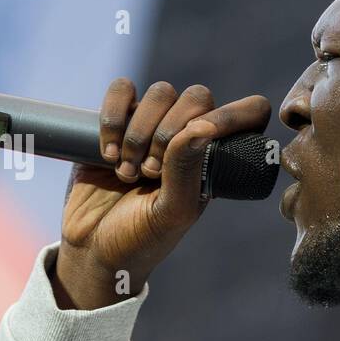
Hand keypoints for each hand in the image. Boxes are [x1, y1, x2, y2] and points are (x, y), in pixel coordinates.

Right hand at [51, 78, 270, 309]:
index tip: (206, 133)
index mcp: (216, 160)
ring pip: (162, 92)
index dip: (236, 114)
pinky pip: (121, 90)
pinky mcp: (118, 121)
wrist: (91, 249)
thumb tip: (200, 127)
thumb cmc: (140, 239)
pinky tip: (108, 152)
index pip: (248, 114)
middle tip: (151, 173)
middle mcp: (189, 138)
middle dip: (172, 132)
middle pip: (198, 97)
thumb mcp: (171, 213)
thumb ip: (185, 172)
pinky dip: (113, 116)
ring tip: (127, 172)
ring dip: (140, 132)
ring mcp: (153, 126)